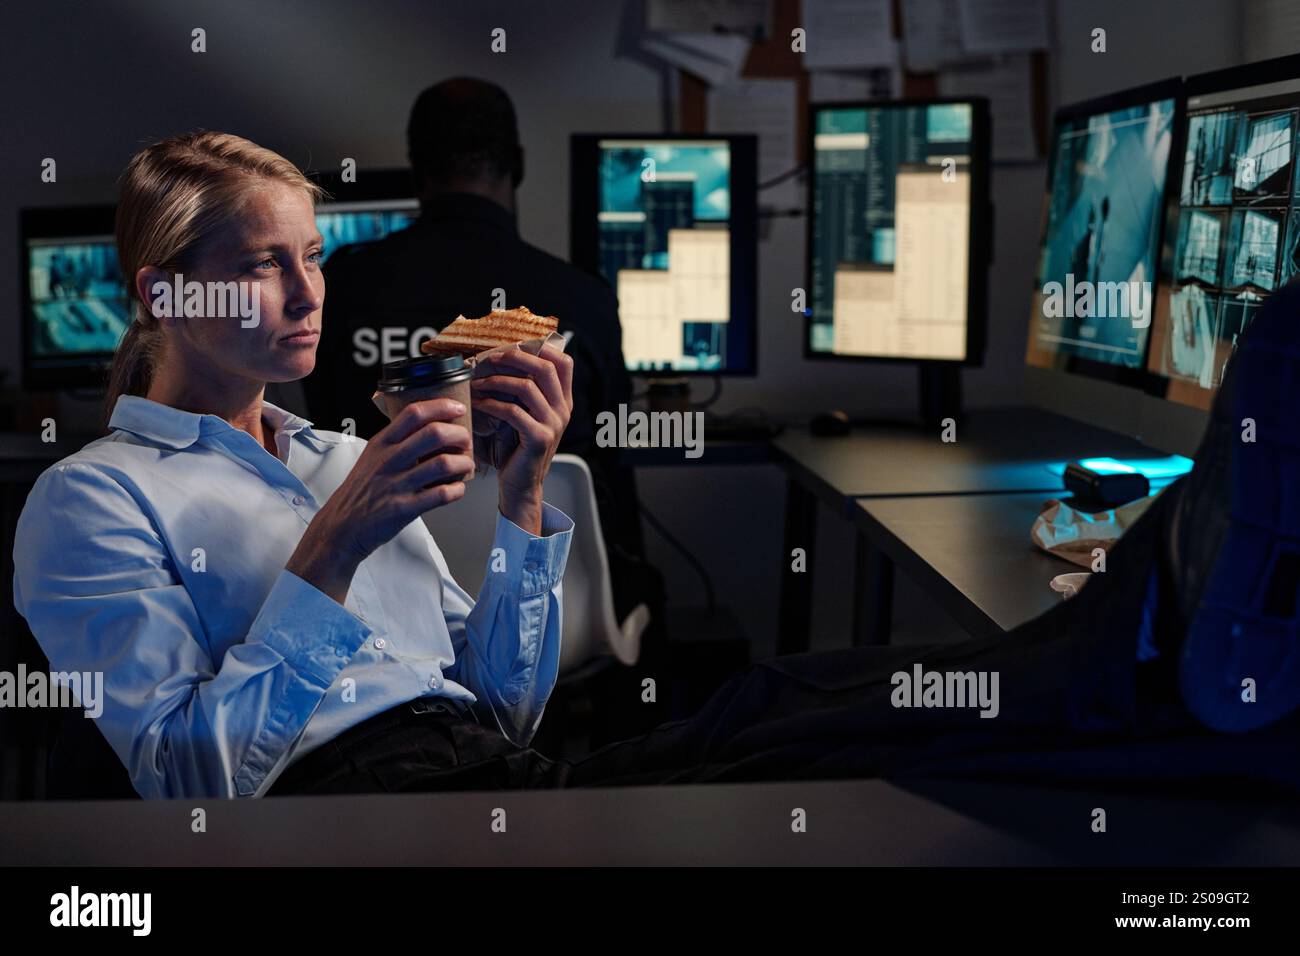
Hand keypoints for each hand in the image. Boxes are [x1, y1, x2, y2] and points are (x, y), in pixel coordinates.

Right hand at [287, 398, 473, 602]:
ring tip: (467, 465)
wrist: (342, 525)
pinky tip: (456, 489)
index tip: (457, 409)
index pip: (414, 413)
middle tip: (466, 441)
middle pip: (434, 434)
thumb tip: (427, 425)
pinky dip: (457, 490)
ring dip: (463, 463)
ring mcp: (397, 484)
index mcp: (382, 443)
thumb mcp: (372, 456)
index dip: (441, 407)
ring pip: (443, 464)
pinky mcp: (405, 508)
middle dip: (460, 435)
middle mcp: (389, 460)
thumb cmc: (361, 490)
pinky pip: (441, 494)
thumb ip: (396, 440)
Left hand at [470, 345, 572, 533]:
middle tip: (491, 359)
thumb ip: (525, 393)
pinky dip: (491, 404)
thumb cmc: (516, 449)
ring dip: (497, 381)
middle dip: (516, 358)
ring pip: (527, 387)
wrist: (521, 485)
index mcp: (562, 401)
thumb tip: (502, 360)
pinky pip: (513, 411)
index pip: (564, 362)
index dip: (540, 349)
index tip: (512, 348)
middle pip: (546, 368)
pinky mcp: (539, 438)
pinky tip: (479, 404)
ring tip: (478, 383)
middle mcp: (562, 410)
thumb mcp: (526, 416)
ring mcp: (553, 424)